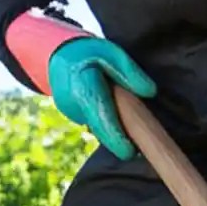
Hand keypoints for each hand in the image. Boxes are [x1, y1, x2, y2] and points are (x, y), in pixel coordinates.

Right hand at [48, 37, 156, 159]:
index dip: (115, 137)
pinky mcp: (75, 118)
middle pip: (102, 129)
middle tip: (138, 146)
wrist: (56, 56)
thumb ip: (129, 72)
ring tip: (121, 108)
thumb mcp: (110, 52)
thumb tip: (150, 92)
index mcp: (84, 88)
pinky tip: (111, 107)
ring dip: (114, 126)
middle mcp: (74, 106)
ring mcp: (72, 114)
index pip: (101, 116)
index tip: (130, 153)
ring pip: (100, 127)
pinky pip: (96, 123)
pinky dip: (107, 121)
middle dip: (120, 139)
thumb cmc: (87, 52)